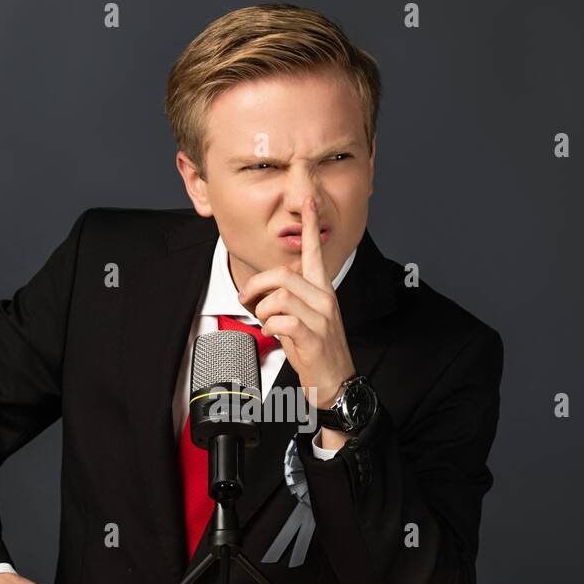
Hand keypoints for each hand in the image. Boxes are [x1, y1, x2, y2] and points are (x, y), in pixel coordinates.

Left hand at [237, 197, 355, 409]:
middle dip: (254, 286)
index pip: (315, 251)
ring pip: (278, 297)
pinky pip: (281, 321)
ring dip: (263, 312)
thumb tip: (265, 290)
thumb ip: (290, 298)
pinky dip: (270, 327)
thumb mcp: (305, 317)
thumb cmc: (317, 349)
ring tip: (267, 323)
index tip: (308, 201)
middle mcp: (324, 298)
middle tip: (245, 301)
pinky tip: (274, 335)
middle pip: (281, 275)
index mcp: (322, 290)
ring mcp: (321, 318)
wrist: (337, 381)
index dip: (311, 225)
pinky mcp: (313, 337)